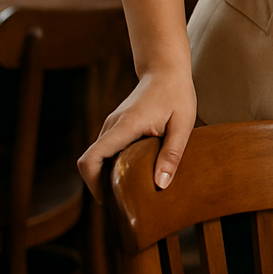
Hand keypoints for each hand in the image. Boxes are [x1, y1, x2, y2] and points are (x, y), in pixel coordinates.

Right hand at [77, 68, 196, 201]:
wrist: (166, 69)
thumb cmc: (176, 94)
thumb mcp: (182, 124)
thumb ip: (172, 154)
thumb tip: (161, 184)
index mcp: (123, 126)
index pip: (90, 159)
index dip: (92, 184)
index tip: (108, 200)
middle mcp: (111, 126)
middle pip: (92, 162)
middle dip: (102, 184)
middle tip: (124, 203)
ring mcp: (112, 124)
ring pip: (100, 156)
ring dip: (109, 174)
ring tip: (131, 192)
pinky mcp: (118, 125)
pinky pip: (109, 149)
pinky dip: (115, 163)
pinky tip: (135, 173)